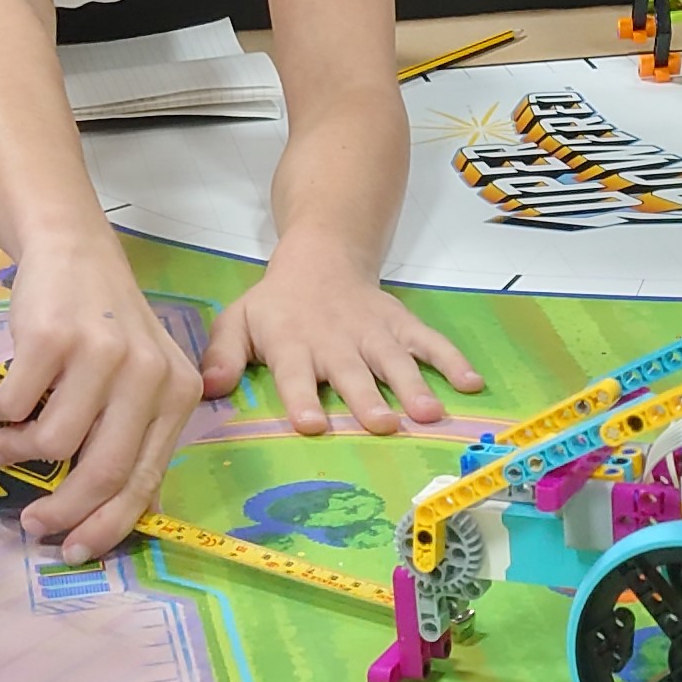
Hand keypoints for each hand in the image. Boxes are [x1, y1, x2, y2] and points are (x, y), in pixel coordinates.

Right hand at [0, 241, 201, 561]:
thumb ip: (135, 437)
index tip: (74, 550)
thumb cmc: (104, 328)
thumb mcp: (141, 380)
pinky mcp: (54, 338)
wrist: (74, 251)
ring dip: (17, 454)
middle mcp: (149, 375)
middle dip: (62, 510)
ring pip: (53, 443)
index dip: (107, 524)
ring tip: (5, 441)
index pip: (144, 478)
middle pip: (102, 471)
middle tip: (32, 522)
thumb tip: (119, 513)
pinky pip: (16, 405)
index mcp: (178, 394)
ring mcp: (102, 354)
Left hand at [199, 239, 483, 434]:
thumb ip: (223, 355)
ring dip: (413, 386)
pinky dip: (452, 360)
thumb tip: (209, 390)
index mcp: (292, 343)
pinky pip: (430, 342)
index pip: (295, 373)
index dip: (302, 398)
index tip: (311, 424)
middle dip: (366, 398)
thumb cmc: (278, 304)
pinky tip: (472, 383)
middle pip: (351, 372)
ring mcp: (374, 333)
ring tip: (428, 413)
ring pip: (395, 361)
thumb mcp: (239, 320)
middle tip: (381, 424)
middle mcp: (336, 340)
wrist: (322, 256)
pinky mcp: (402, 325)